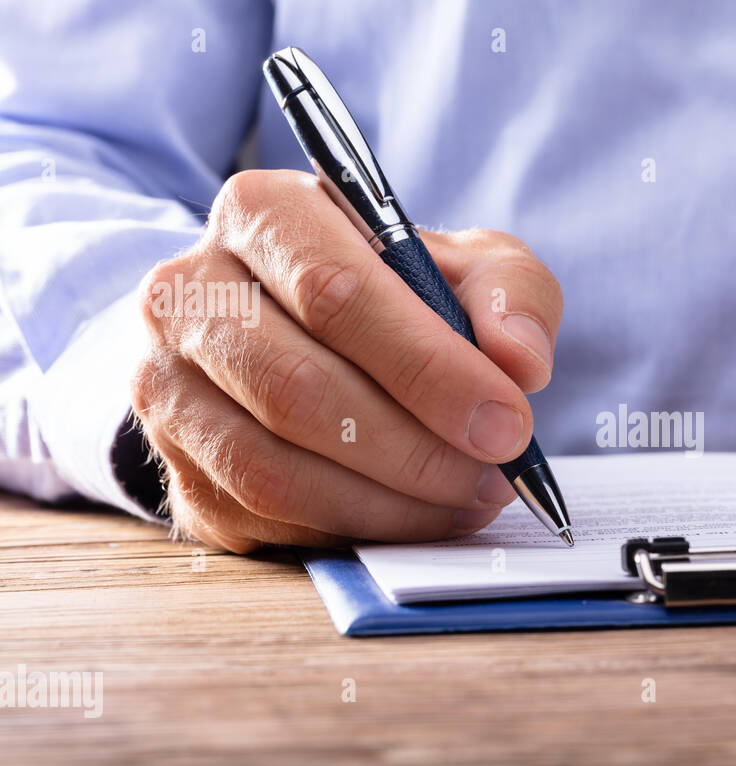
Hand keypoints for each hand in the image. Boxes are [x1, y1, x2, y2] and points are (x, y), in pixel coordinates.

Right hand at [130, 169, 561, 551]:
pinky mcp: (177, 470)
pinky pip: (262, 519)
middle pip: (298, 389)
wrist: (305, 335)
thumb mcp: (467, 265)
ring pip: (271, 469)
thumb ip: (510, 294)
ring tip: (468, 498)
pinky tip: (415, 517)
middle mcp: (187, 295)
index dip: (429, 369)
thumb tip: (520, 362)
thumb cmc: (394, 294)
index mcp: (261, 214)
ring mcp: (165, 388)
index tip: (508, 423)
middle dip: (417, 449)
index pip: (334, 292)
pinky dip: (353, 530)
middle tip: (497, 473)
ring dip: (389, 503)